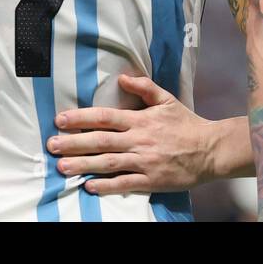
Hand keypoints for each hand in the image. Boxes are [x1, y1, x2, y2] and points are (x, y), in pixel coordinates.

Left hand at [49, 74, 216, 193]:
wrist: (211, 150)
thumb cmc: (186, 124)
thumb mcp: (167, 100)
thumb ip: (144, 87)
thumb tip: (122, 77)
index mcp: (141, 120)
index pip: (105, 117)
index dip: (81, 118)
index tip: (60, 120)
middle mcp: (139, 140)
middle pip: (101, 141)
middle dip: (74, 143)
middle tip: (52, 145)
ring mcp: (144, 161)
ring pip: (108, 163)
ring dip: (83, 165)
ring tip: (62, 167)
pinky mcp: (151, 180)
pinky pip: (125, 184)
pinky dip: (106, 185)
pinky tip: (89, 186)